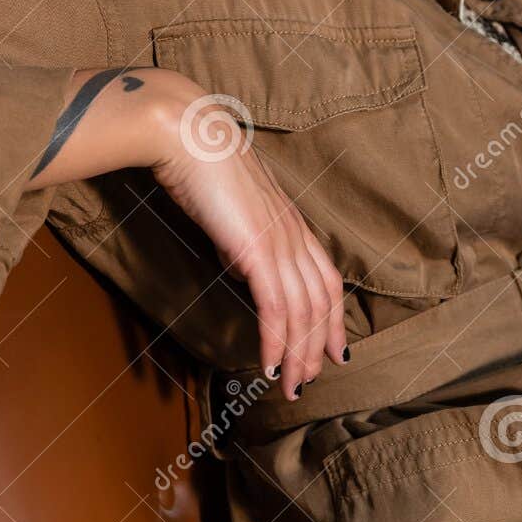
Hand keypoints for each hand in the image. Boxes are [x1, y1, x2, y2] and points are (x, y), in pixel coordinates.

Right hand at [148, 79, 347, 399]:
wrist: (187, 135)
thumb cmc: (202, 164)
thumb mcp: (231, 209)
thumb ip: (243, 238)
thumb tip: (242, 263)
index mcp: (293, 223)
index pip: (327, 280)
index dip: (334, 319)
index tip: (333, 351)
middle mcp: (295, 234)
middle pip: (321, 303)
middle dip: (318, 348)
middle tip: (308, 382)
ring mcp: (279, 241)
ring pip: (302, 312)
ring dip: (298, 356)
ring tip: (289, 387)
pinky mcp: (257, 249)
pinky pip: (275, 308)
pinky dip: (275, 342)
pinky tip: (268, 365)